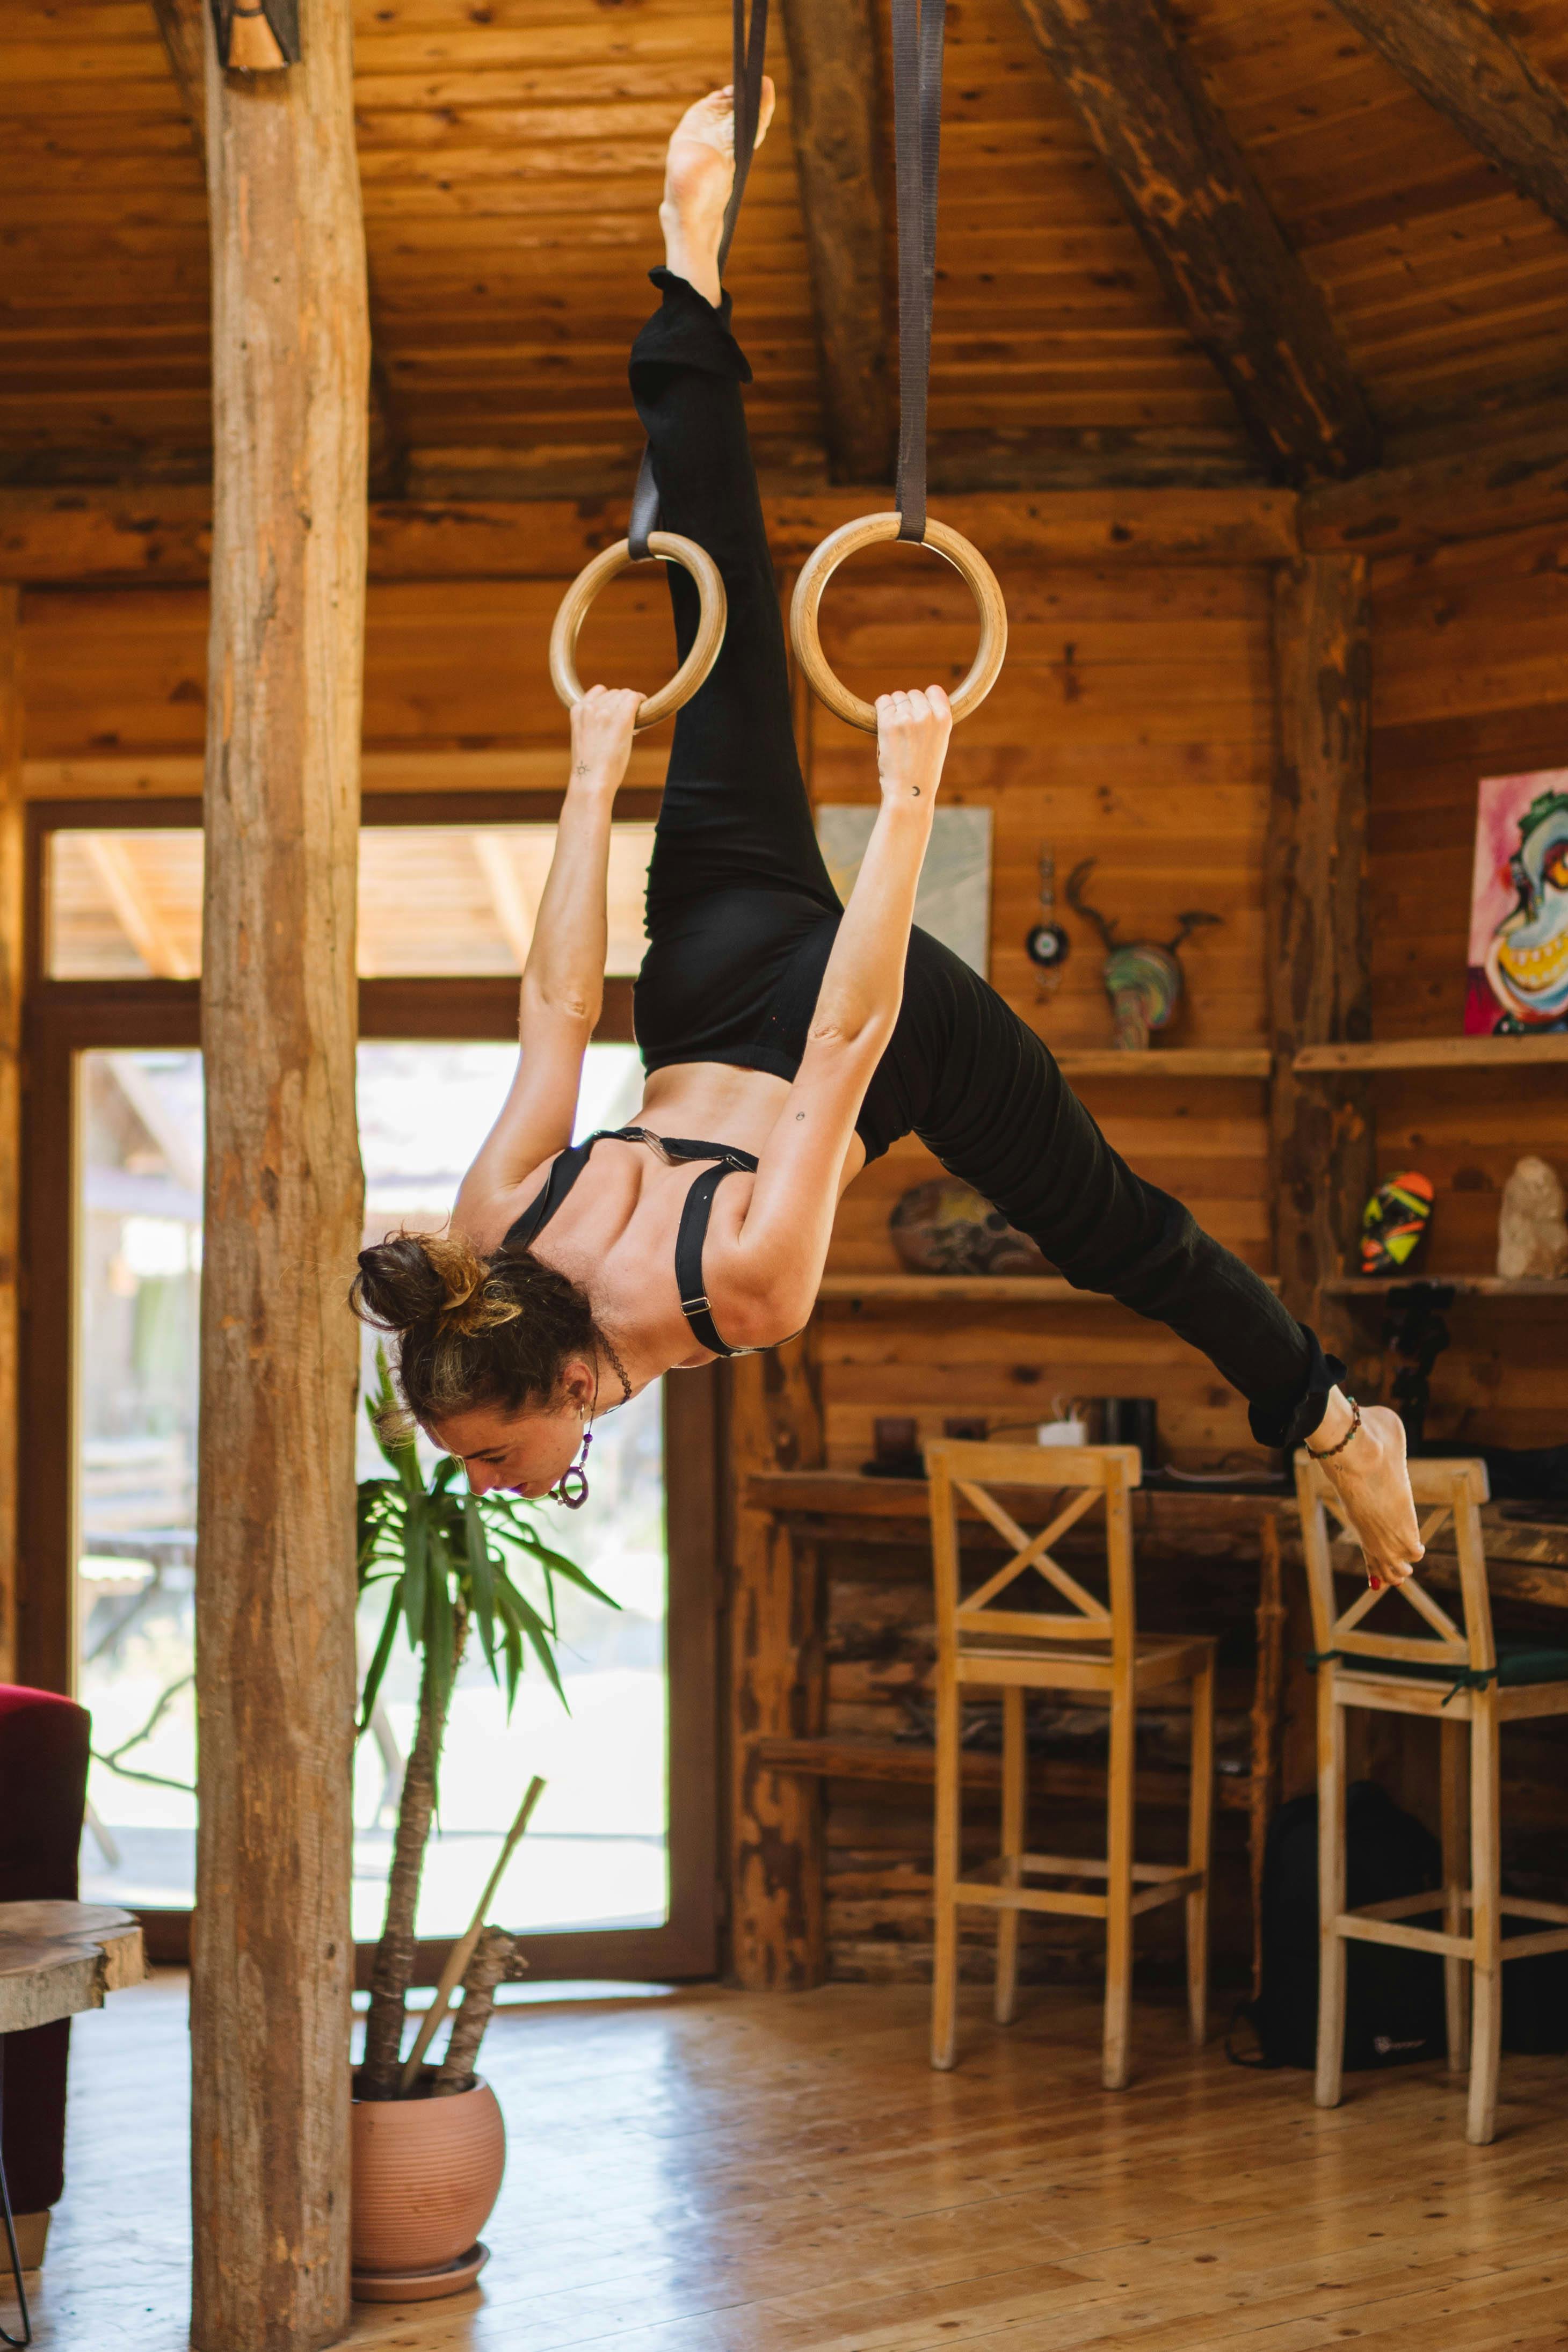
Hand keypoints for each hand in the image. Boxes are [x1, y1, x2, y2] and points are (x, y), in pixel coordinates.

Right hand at [570, 684, 641, 791]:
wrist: (590, 779)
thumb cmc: (589, 767)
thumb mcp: (583, 739)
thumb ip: (591, 724)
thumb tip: (610, 722)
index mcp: (577, 710)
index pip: (599, 691)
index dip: (611, 699)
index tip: (616, 709)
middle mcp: (591, 707)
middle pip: (614, 693)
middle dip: (622, 705)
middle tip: (626, 722)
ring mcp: (606, 712)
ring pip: (625, 694)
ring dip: (631, 705)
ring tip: (633, 722)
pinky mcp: (622, 718)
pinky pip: (634, 698)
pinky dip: (641, 700)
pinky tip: (644, 705)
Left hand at [875, 685, 951, 806]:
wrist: (910, 792)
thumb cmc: (923, 770)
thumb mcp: (939, 742)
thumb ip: (932, 719)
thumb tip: (914, 700)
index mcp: (945, 718)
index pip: (934, 690)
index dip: (925, 700)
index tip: (920, 713)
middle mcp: (927, 714)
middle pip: (913, 693)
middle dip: (907, 707)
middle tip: (906, 731)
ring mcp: (907, 718)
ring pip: (896, 697)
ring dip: (893, 710)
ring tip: (896, 733)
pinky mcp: (888, 723)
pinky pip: (882, 702)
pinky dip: (881, 711)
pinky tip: (885, 727)